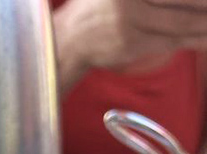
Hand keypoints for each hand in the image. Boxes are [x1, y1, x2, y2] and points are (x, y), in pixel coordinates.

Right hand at [54, 0, 206, 91]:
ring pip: (180, 21)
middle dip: (203, 6)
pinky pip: (170, 40)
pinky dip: (192, 39)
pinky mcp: (131, 42)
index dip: (196, 0)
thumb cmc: (98, 8)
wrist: (67, 39)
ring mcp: (131, 19)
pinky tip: (205, 38)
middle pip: (181, 0)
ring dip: (203, 24)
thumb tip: (187, 4)